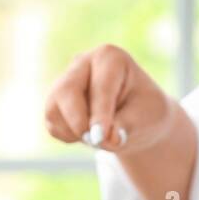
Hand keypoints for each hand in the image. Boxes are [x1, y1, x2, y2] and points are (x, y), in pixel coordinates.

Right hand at [44, 44, 177, 153]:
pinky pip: (53, 124)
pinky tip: (89, 134)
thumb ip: (125, 127)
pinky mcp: (56, 102)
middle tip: (95, 142)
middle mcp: (83, 63)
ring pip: (54, 109)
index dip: (100, 114)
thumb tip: (106, 139)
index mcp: (110, 57)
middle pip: (66, 91)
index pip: (101, 86)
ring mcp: (65, 81)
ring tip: (102, 137)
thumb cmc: (145, 112)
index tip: (100, 137)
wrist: (138, 117)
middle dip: (78, 121)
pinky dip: (70, 137)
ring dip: (75, 132)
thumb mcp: (145, 119)